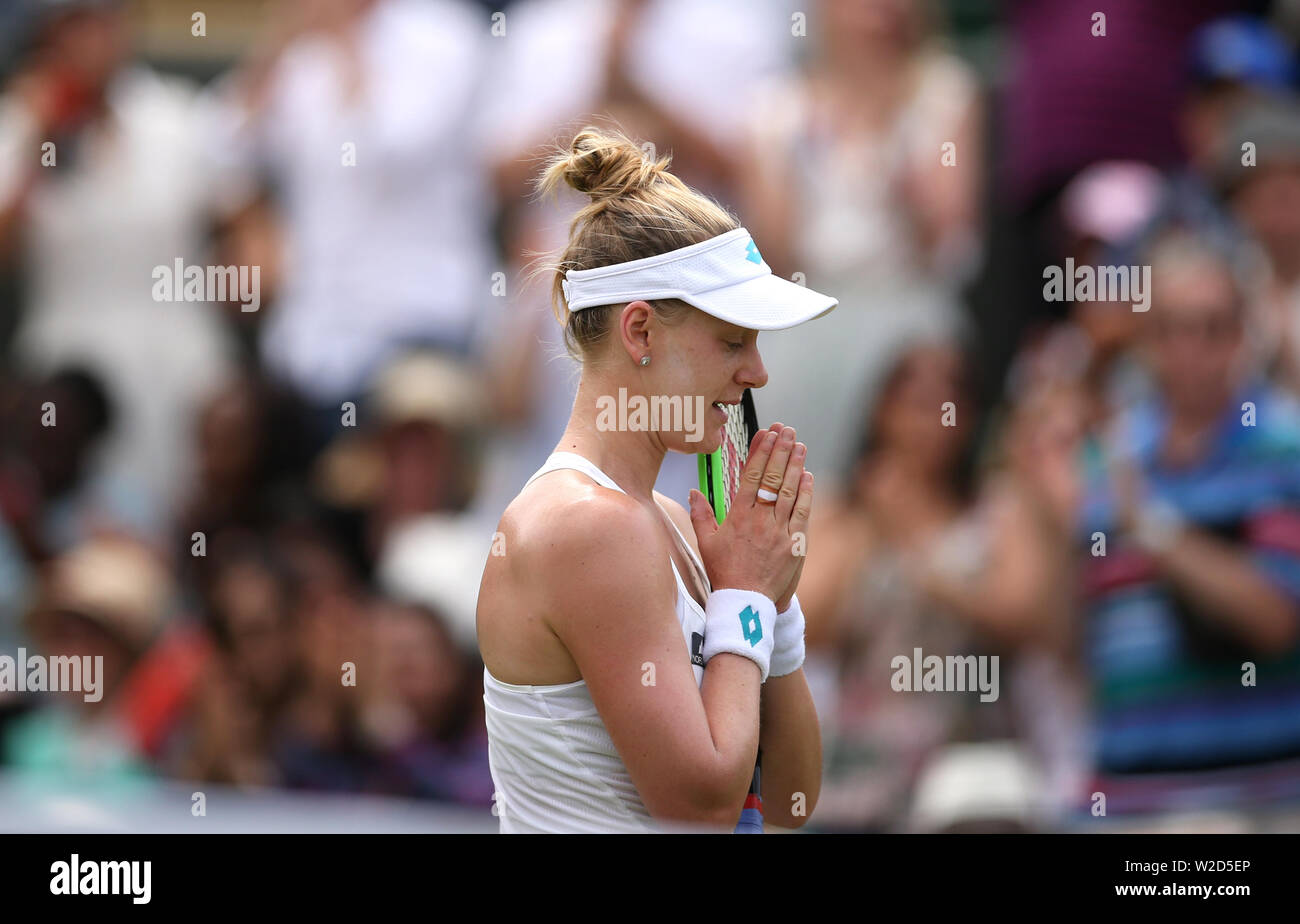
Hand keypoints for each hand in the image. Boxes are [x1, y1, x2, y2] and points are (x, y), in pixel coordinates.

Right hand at [689, 423, 813, 602]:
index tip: (766, 434)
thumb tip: (693, 491)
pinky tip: (807, 476)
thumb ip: (700, 514)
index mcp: (737, 516)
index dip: (760, 452)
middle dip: (780, 451)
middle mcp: (759, 520)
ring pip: (790, 492)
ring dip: (795, 466)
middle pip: (772, 478)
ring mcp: (779, 531)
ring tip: (799, 445)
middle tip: (786, 431)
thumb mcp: (706, 543)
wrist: (745, 602)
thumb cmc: (725, 572)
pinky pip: (802, 513)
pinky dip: (806, 493)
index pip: (751, 476)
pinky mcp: (795, 544)